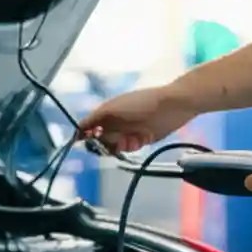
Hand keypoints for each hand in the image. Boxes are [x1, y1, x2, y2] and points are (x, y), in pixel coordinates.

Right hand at [77, 86, 196, 152]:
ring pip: (115, 145)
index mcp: (107, 110)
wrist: (172, 106)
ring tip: (132, 138)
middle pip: (100, 138)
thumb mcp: (113, 110)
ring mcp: (128, 129)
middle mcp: (115, 120)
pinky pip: (129, 148)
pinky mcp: (140, 138)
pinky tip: (141, 140)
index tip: (86, 143)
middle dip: (106, 142)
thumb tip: (79, 131)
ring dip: (121, 145)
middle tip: (117, 139)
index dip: (85, 135)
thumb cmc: (142, 103)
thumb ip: (94, 120)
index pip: (88, 125)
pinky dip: (133, 146)